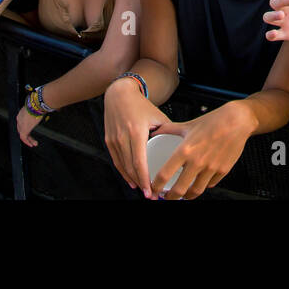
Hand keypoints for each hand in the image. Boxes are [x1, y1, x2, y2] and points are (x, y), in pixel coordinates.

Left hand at [17, 106, 43, 146]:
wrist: (36, 105)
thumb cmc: (39, 104)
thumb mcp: (39, 107)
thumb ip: (44, 109)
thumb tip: (55, 109)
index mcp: (22, 112)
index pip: (22, 121)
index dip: (26, 126)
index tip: (31, 128)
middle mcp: (19, 119)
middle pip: (21, 128)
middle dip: (27, 134)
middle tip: (32, 138)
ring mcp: (20, 124)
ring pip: (23, 134)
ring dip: (29, 139)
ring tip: (34, 143)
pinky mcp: (24, 129)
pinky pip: (24, 138)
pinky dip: (28, 142)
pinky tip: (32, 144)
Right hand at [104, 79, 168, 194]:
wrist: (119, 94)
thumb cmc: (140, 105)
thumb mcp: (157, 116)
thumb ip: (168, 131)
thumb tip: (179, 145)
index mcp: (136, 132)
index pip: (139, 162)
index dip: (145, 179)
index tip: (151, 190)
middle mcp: (123, 137)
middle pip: (130, 168)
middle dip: (140, 184)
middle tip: (150, 194)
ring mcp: (114, 140)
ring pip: (122, 167)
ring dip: (132, 180)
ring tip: (143, 190)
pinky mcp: (108, 141)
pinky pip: (116, 161)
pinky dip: (124, 173)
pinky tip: (131, 180)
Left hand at [150, 103, 253, 199]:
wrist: (237, 120)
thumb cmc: (213, 121)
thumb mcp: (188, 124)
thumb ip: (170, 129)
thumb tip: (156, 132)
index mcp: (185, 150)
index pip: (164, 174)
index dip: (156, 185)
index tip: (153, 187)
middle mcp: (197, 162)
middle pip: (179, 190)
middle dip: (170, 197)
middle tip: (166, 197)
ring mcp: (211, 168)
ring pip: (195, 191)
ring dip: (187, 196)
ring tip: (183, 195)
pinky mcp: (223, 170)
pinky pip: (210, 184)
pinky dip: (203, 186)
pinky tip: (200, 183)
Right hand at [263, 0, 288, 43]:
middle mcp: (285, 8)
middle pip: (274, 1)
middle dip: (283, 0)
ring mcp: (284, 21)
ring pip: (268, 17)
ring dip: (272, 15)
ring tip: (282, 16)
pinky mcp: (285, 34)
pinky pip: (271, 35)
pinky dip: (270, 35)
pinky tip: (274, 33)